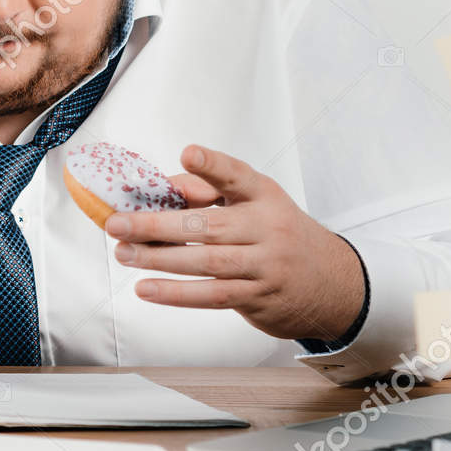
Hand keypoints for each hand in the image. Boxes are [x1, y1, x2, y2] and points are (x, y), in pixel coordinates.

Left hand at [104, 145, 364, 342]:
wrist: (333, 285)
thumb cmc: (280, 236)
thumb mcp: (259, 204)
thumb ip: (212, 192)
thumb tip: (163, 189)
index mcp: (264, 196)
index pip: (238, 176)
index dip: (213, 165)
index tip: (188, 153)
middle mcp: (268, 228)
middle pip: (207, 225)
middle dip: (157, 224)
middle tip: (117, 224)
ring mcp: (265, 265)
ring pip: (206, 262)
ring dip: (159, 259)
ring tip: (123, 253)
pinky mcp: (258, 297)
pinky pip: (212, 295)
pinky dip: (176, 293)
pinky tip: (146, 288)